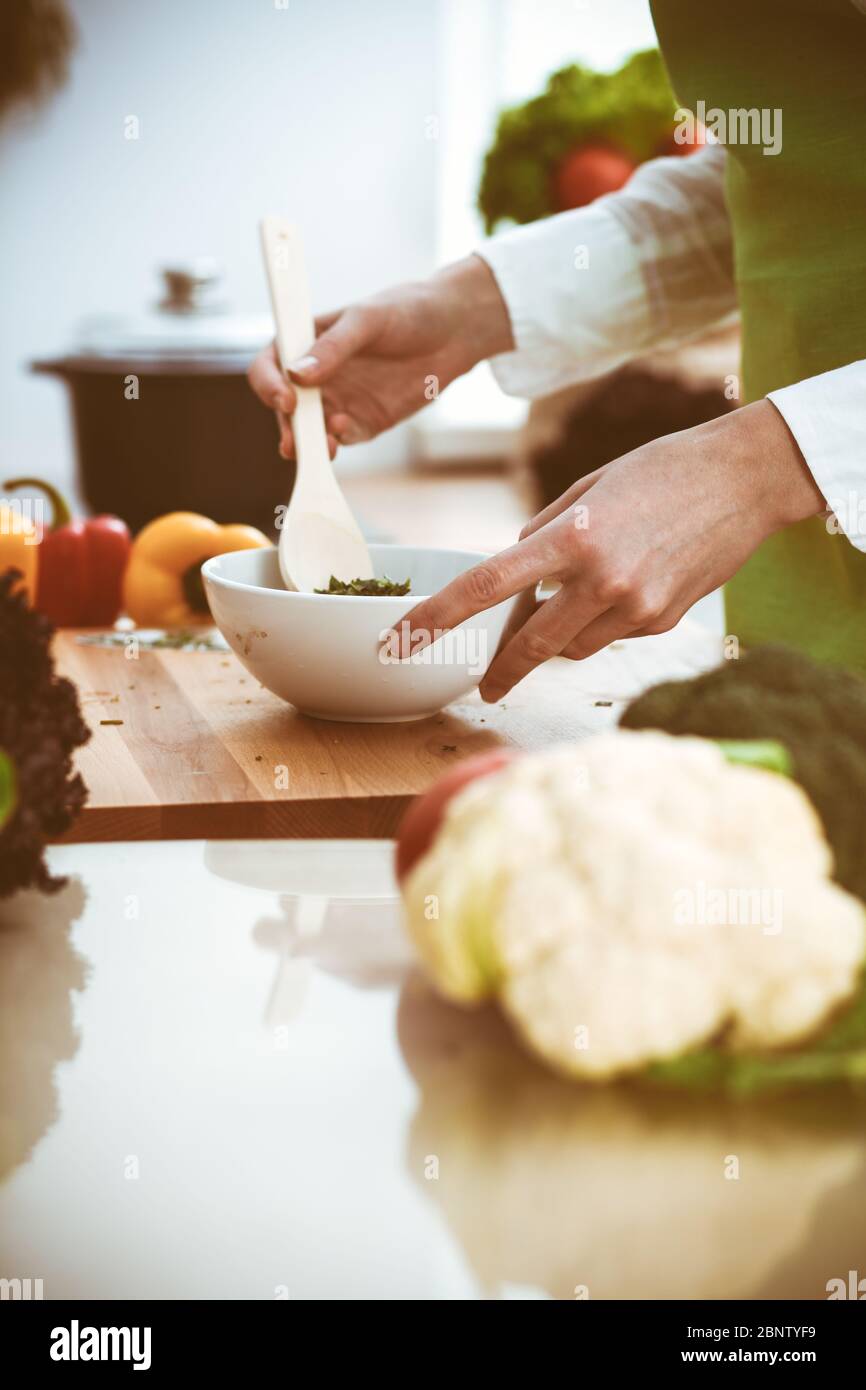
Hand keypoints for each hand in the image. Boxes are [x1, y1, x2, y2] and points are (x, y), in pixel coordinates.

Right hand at [248, 254, 512, 458]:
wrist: (453, 330)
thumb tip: (297, 376)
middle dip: (288, 426)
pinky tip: (344, 432)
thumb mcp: (367, 320)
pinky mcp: (365, 421)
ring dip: (310, 443)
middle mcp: (317, 375)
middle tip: (294, 443)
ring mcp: (340, 400)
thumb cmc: (406, 311)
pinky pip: (344, 437)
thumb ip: (333, 348)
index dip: (269, 385)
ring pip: (312, 430)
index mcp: (305, 343)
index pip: (270, 367)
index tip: (287, 400)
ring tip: (321, 448)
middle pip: (287, 408)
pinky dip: (340, 439)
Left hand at [392, 401, 824, 700]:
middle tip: (486, 682)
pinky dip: (604, 623)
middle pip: (531, 644)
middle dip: (503, 668)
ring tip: (576, 599)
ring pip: (573, 648)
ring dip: (559, 637)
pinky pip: (613, 637)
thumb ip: (545, 533)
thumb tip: (517, 572)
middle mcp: (602, 579)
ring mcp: (636, 607)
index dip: (439, 616)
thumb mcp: (590, 486)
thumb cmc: (663, 470)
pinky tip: (628, 587)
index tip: (403, 640)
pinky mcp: (663, 621)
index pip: (488, 584)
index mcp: (573, 536)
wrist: (745, 480)